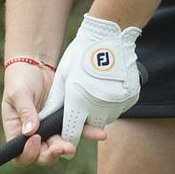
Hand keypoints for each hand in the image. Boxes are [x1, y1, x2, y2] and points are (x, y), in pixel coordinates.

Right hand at [0, 57, 98, 166]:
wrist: (36, 65)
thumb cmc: (20, 79)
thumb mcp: (19, 93)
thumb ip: (25, 112)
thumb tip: (30, 132)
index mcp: (16, 133)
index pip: (20, 156)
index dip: (28, 154)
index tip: (35, 139)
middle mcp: (34, 136)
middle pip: (43, 156)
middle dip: (52, 154)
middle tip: (62, 147)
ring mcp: (50, 130)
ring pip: (60, 146)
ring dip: (68, 148)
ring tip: (75, 146)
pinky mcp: (65, 121)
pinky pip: (76, 130)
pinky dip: (87, 133)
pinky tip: (99, 133)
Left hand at [43, 14, 143, 147]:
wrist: (110, 36)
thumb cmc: (81, 54)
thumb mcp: (63, 77)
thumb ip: (55, 102)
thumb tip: (44, 120)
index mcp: (78, 103)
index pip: (71, 134)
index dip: (67, 137)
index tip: (66, 134)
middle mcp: (99, 108)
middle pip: (90, 127)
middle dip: (84, 122)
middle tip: (83, 103)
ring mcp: (117, 104)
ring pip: (105, 119)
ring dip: (99, 112)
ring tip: (96, 90)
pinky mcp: (130, 99)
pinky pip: (119, 108)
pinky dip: (112, 103)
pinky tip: (108, 87)